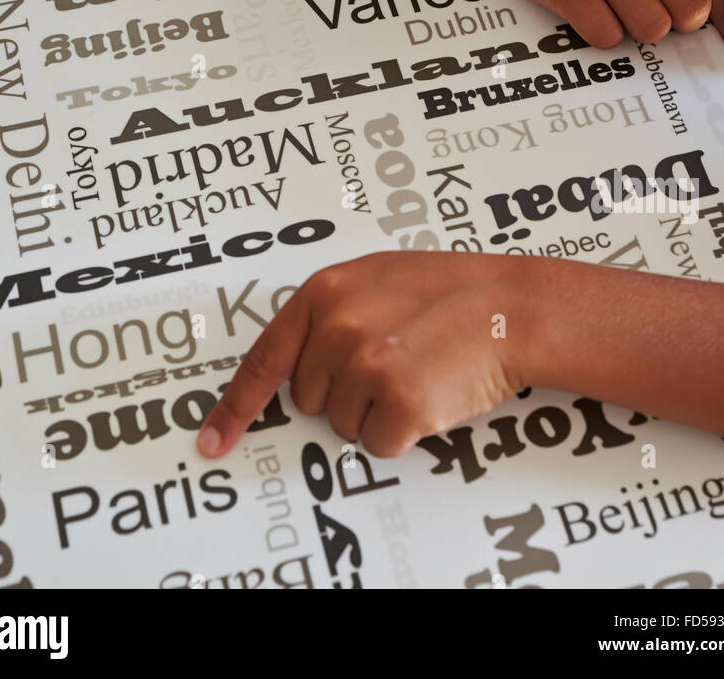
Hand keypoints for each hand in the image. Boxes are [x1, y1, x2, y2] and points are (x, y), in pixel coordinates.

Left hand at [196, 251, 529, 458]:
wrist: (511, 307)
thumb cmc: (452, 291)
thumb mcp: (376, 278)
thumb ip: (332, 311)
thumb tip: (302, 359)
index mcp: (325, 293)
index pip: (265, 359)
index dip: (235, 407)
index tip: (212, 439)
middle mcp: (337, 328)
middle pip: (310, 398)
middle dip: (345, 390)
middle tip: (391, 358)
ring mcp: (365, 366)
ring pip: (345, 425)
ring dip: (377, 410)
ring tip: (416, 368)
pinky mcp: (397, 404)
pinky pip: (378, 444)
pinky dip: (403, 432)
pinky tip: (429, 393)